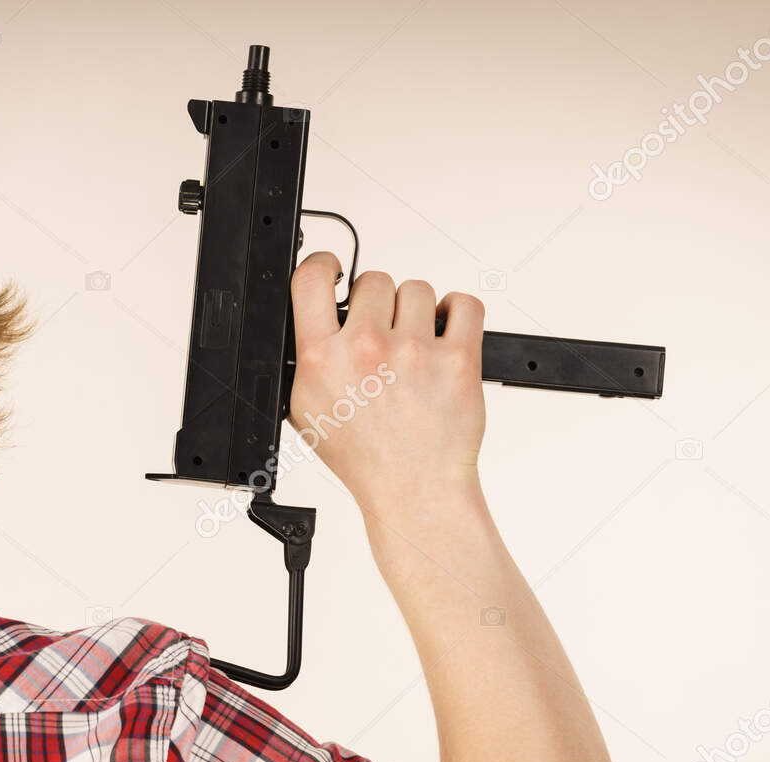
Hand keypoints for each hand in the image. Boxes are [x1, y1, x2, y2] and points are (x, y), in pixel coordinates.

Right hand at [287, 252, 486, 517]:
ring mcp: (414, 352)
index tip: (333, 269)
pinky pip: (463, 304)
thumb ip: (306, 361)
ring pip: (418, 290)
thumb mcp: (307, 412)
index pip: (310, 279)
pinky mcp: (458, 358)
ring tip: (415, 345)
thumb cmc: (365, 458)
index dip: (323, 265)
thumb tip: (312, 318)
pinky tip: (446, 333)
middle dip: (380, 303)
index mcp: (321, 360)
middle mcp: (366, 350)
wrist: (414, 489)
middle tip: (384, 335)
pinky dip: (457, 313)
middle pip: (374, 280)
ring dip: (417, 312)